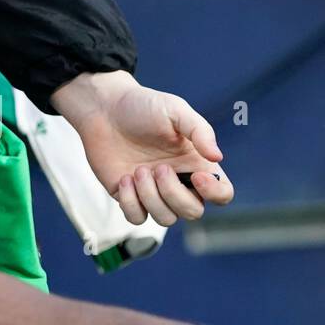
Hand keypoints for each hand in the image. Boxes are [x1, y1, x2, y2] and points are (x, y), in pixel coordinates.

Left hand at [50, 71, 233, 225]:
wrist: (104, 109)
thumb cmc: (143, 106)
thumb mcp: (176, 110)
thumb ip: (200, 131)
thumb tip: (217, 157)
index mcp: (196, 163)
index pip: (221, 193)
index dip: (215, 193)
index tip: (196, 176)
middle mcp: (179, 182)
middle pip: (193, 212)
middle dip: (174, 194)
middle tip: (158, 168)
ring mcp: (154, 193)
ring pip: (166, 219)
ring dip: (151, 196)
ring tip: (137, 170)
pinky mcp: (130, 198)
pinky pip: (137, 218)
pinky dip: (130, 202)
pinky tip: (124, 178)